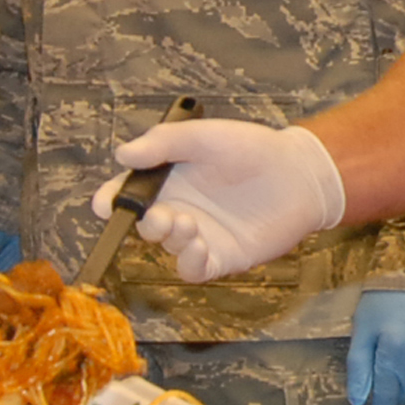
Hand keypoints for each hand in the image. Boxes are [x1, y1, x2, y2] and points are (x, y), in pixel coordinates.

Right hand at [91, 120, 345, 282]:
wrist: (299, 175)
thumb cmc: (253, 150)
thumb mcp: (204, 136)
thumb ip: (163, 143)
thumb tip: (123, 154)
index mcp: (167, 180)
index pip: (127, 195)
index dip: (111, 201)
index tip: (106, 203)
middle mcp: (178, 209)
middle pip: (143, 225)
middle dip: (144, 223)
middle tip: (159, 215)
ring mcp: (199, 235)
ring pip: (168, 247)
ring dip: (169, 239)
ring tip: (188, 223)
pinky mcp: (221, 256)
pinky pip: (193, 269)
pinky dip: (189, 261)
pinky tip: (198, 245)